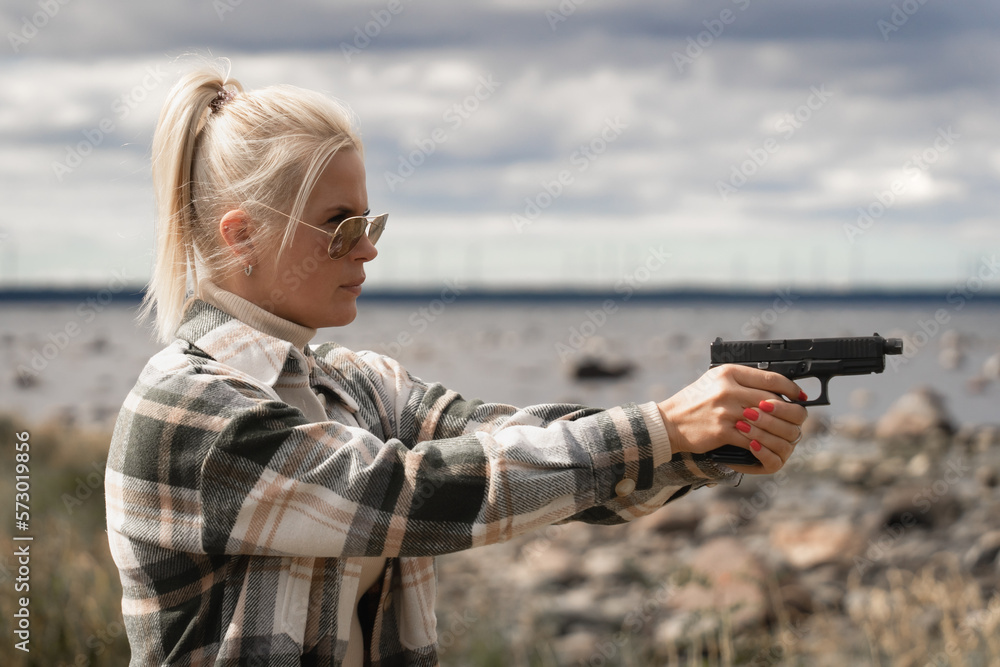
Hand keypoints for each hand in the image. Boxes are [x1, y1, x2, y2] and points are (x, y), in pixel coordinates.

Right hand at [657, 365, 807, 474]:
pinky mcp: (722, 431)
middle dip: (790, 412)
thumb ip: (741, 382)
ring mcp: (725, 411)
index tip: (799, 395)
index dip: (791, 388)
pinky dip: (761, 443)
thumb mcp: (714, 382)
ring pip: (766, 421)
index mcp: (728, 373)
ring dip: (780, 431)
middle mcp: (728, 389)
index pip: (770, 378)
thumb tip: (774, 389)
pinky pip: (752, 438)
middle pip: (773, 400)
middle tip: (798, 419)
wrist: (669, 422)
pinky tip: (765, 445)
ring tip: (786, 435)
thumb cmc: (693, 402)